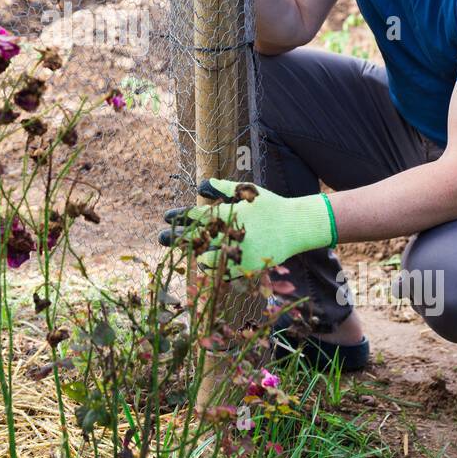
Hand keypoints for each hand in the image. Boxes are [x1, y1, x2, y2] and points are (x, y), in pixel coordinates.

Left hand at [158, 179, 336, 277]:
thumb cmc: (271, 206)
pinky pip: (223, 272)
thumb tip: (202, 185)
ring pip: (206, 258)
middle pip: (196, 238)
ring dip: (191, 254)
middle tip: (160, 238)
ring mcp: (239, 253)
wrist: (296, 226)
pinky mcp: (247, 267)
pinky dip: (211, 269)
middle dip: (176, 238)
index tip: (166, 217)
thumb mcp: (248, 193)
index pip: (198, 216)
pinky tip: (202, 264)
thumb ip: (224, 188)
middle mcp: (231, 235)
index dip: (180, 217)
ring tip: (181, 250)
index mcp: (230, 215)